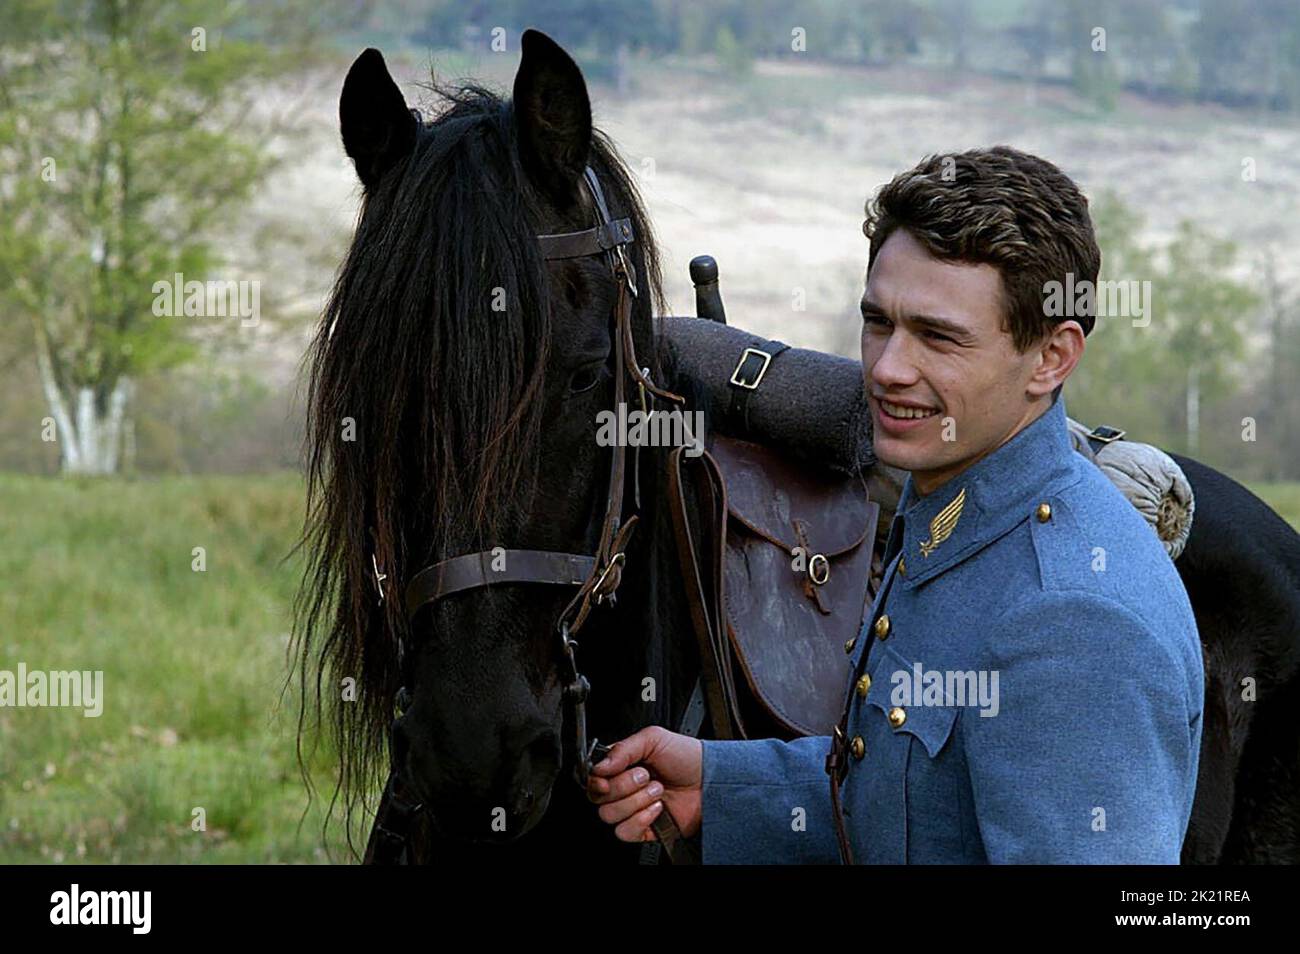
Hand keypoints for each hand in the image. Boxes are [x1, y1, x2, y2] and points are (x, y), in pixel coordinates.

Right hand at [586, 726, 702, 842]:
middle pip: (598, 798)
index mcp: (620, 767)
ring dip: (636, 802)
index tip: (606, 777)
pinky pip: (625, 832)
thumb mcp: (653, 738)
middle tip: (646, 775)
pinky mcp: (643, 830)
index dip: (596, 780)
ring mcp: (632, 810)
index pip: (592, 778)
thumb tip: (600, 767)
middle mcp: (623, 790)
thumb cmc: (685, 756)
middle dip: (624, 786)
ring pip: (610, 816)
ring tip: (657, 791)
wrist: (710, 779)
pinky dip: (641, 820)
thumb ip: (622, 749)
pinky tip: (657, 809)